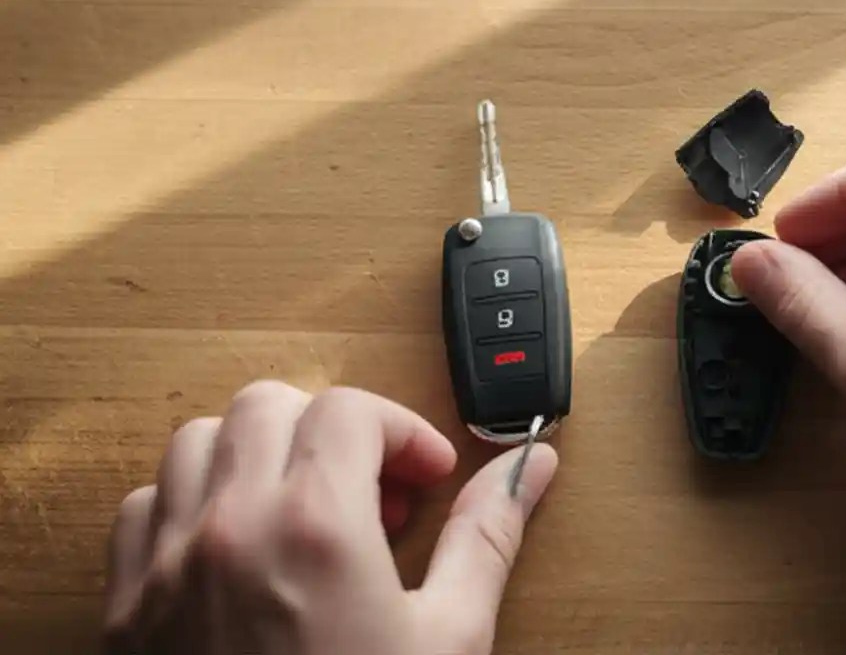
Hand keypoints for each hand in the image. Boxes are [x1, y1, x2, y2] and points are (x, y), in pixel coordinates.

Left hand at [104, 381, 556, 654]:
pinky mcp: (126, 609)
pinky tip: (240, 550)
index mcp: (315, 525)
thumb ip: (487, 535)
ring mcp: (167, 566)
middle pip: (270, 405)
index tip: (428, 477)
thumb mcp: (448, 638)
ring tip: (308, 513)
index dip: (404, 432)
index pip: (351, 409)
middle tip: (374, 494)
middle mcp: (229, 528)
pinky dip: (194, 504)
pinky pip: (146, 508)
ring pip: (198, 443)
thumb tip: (529, 469)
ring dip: (260, 457)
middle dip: (333, 432)